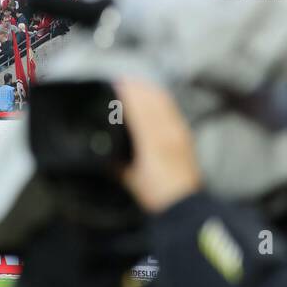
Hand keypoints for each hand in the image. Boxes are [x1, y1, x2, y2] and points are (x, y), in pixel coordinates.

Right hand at [114, 77, 201, 213]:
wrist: (183, 205)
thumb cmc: (157, 193)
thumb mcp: (130, 178)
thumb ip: (116, 164)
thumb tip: (101, 154)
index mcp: (153, 140)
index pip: (139, 106)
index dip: (127, 92)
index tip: (115, 83)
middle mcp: (168, 132)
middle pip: (153, 99)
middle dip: (137, 87)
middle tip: (121, 81)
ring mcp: (179, 132)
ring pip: (164, 102)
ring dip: (149, 91)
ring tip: (136, 86)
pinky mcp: (185, 137)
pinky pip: (172, 111)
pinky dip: (161, 101)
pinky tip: (154, 101)